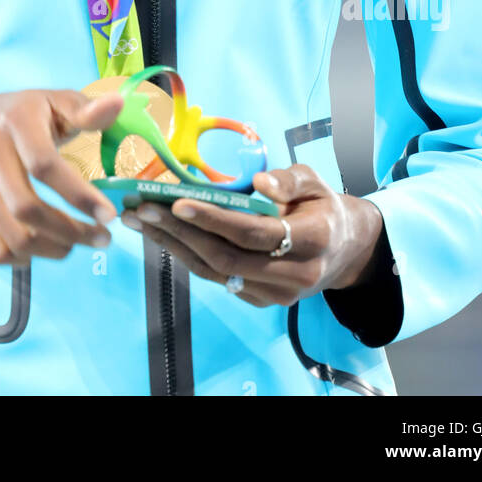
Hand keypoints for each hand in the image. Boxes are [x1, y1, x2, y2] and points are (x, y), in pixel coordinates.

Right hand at [0, 89, 122, 265]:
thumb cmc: (20, 114)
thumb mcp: (52, 101)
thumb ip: (85, 109)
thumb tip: (118, 104)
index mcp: (17, 121)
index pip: (44, 165)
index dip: (78, 195)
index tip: (109, 215)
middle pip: (26, 208)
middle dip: (71, 232)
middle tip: (102, 238)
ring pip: (12, 235)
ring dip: (52, 249)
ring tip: (76, 244)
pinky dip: (25, 259)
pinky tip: (44, 247)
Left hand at [120, 164, 384, 306]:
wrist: (341, 249)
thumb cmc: (320, 205)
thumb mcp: (314, 181)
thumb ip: (288, 180)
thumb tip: (259, 182)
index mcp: (313, 239)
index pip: (254, 232)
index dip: (214, 219)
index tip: (177, 201)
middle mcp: (296, 274)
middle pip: (227, 257)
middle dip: (180, 232)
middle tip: (142, 208)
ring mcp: (277, 294)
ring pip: (216, 272)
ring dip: (173, 246)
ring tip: (139, 220)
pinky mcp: (260, 301)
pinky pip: (217, 279)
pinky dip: (186, 256)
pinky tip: (162, 235)